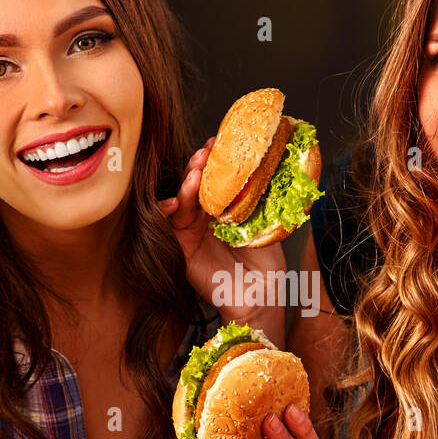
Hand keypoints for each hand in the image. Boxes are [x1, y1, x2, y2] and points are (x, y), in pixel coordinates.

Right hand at [159, 138, 286, 343]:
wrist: (261, 296)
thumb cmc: (266, 263)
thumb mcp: (267, 221)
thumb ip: (260, 198)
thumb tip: (270, 165)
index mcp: (224, 207)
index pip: (215, 177)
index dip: (215, 160)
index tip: (221, 142)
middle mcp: (204, 216)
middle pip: (195, 183)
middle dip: (199, 164)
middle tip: (207, 152)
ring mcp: (190, 230)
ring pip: (181, 198)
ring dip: (186, 182)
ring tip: (196, 171)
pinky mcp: (180, 247)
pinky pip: (168, 224)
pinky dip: (167, 209)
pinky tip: (177, 200)